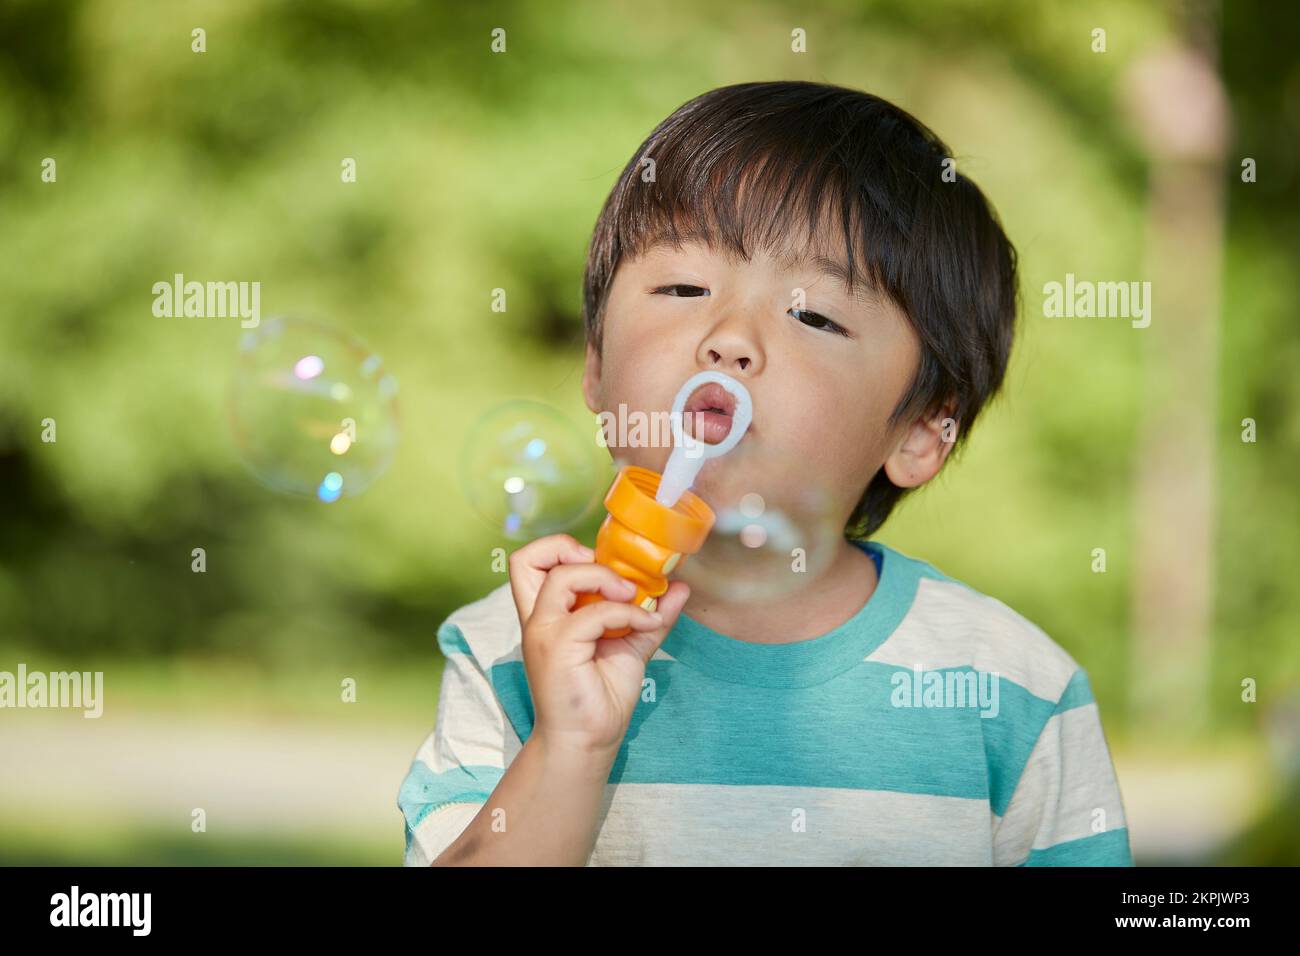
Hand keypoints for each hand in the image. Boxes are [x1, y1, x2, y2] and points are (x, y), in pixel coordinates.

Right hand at [508, 534, 690, 756]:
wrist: (588, 741)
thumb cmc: (601, 697)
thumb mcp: (631, 645)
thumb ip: (650, 615)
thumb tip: (679, 586)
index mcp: (548, 614)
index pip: (532, 562)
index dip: (563, 549)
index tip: (601, 566)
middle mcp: (538, 618)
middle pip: (527, 558)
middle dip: (569, 548)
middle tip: (606, 573)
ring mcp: (544, 632)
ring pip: (563, 575)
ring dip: (606, 578)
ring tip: (630, 597)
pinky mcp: (558, 648)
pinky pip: (595, 612)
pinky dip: (627, 612)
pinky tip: (644, 624)